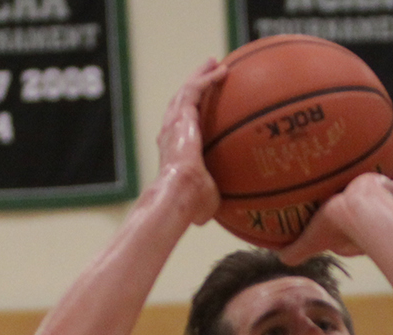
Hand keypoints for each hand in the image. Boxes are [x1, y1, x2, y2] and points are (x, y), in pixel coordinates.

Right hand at [156, 59, 225, 225]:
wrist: (180, 194)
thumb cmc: (192, 204)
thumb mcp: (207, 200)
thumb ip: (211, 199)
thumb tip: (218, 214)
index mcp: (174, 151)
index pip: (180, 129)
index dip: (190, 116)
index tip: (202, 109)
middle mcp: (170, 133)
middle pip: (180, 103)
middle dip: (194, 86)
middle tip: (207, 74)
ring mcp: (174, 124)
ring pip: (185, 92)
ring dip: (200, 75)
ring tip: (214, 63)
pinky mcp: (181, 117)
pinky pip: (194, 90)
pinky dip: (206, 78)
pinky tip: (222, 70)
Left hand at [278, 168, 392, 265]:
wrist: (362, 209)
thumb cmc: (337, 227)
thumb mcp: (311, 241)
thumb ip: (295, 251)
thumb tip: (279, 256)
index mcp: (354, 236)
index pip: (348, 233)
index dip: (339, 228)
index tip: (332, 221)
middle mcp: (371, 221)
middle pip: (366, 213)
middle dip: (361, 211)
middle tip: (352, 200)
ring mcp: (384, 204)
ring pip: (382, 198)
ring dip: (377, 191)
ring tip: (371, 181)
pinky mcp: (390, 188)